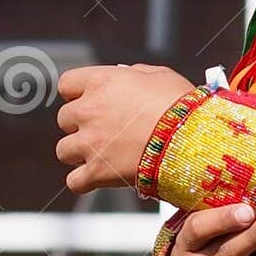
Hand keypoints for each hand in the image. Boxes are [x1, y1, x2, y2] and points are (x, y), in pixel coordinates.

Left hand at [55, 62, 195, 192]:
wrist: (192, 139)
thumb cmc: (181, 106)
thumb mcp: (160, 76)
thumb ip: (135, 74)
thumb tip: (126, 76)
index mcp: (101, 82)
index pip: (67, 84)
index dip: (77, 94)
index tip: (86, 100)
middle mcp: (89, 110)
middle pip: (64, 118)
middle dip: (80, 124)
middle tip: (101, 130)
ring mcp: (90, 142)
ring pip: (63, 150)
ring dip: (78, 152)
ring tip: (100, 154)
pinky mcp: (97, 171)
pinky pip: (74, 181)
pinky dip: (83, 181)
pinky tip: (97, 178)